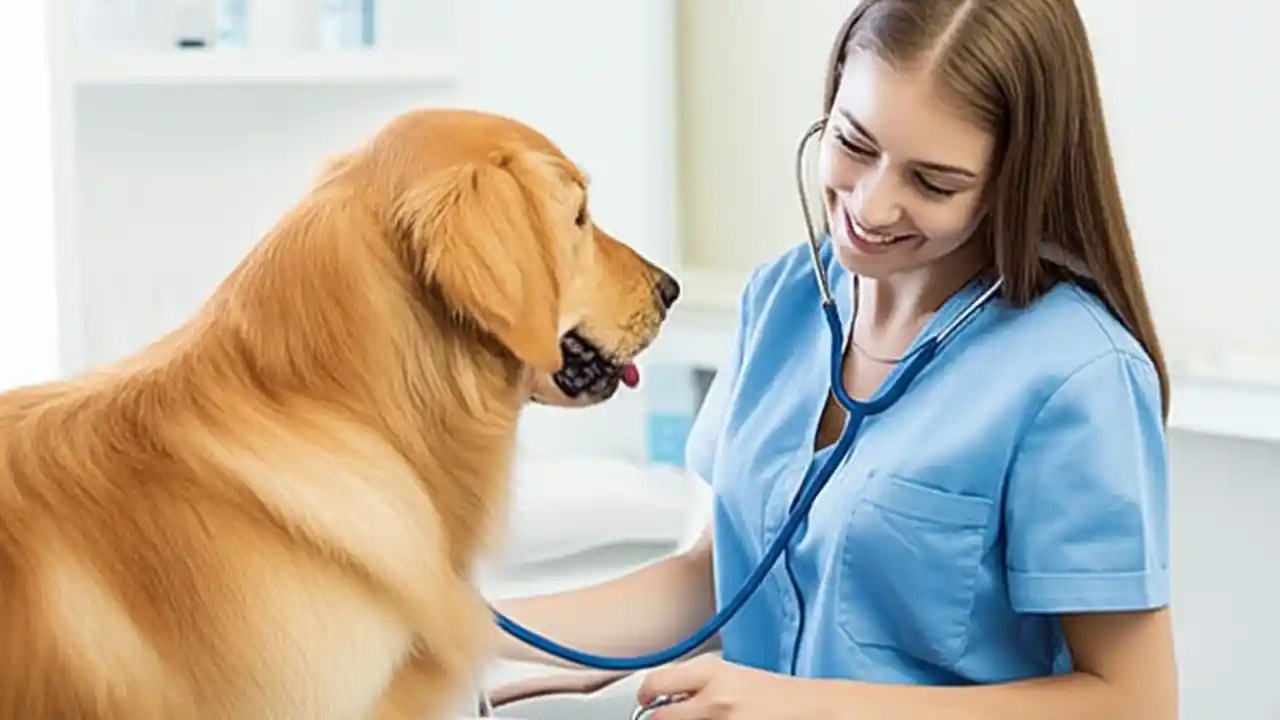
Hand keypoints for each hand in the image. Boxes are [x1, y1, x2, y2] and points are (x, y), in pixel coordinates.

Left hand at [636, 654, 813, 718]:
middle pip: (661, 718)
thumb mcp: (730, 676)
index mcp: (711, 674)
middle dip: (663, 719)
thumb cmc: (775, 694)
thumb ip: (696, 683)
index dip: (646, 695)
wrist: (811, 710)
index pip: (655, 684)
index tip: (646, 700)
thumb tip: (665, 696)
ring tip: (707, 718)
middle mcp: (714, 701)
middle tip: (669, 717)